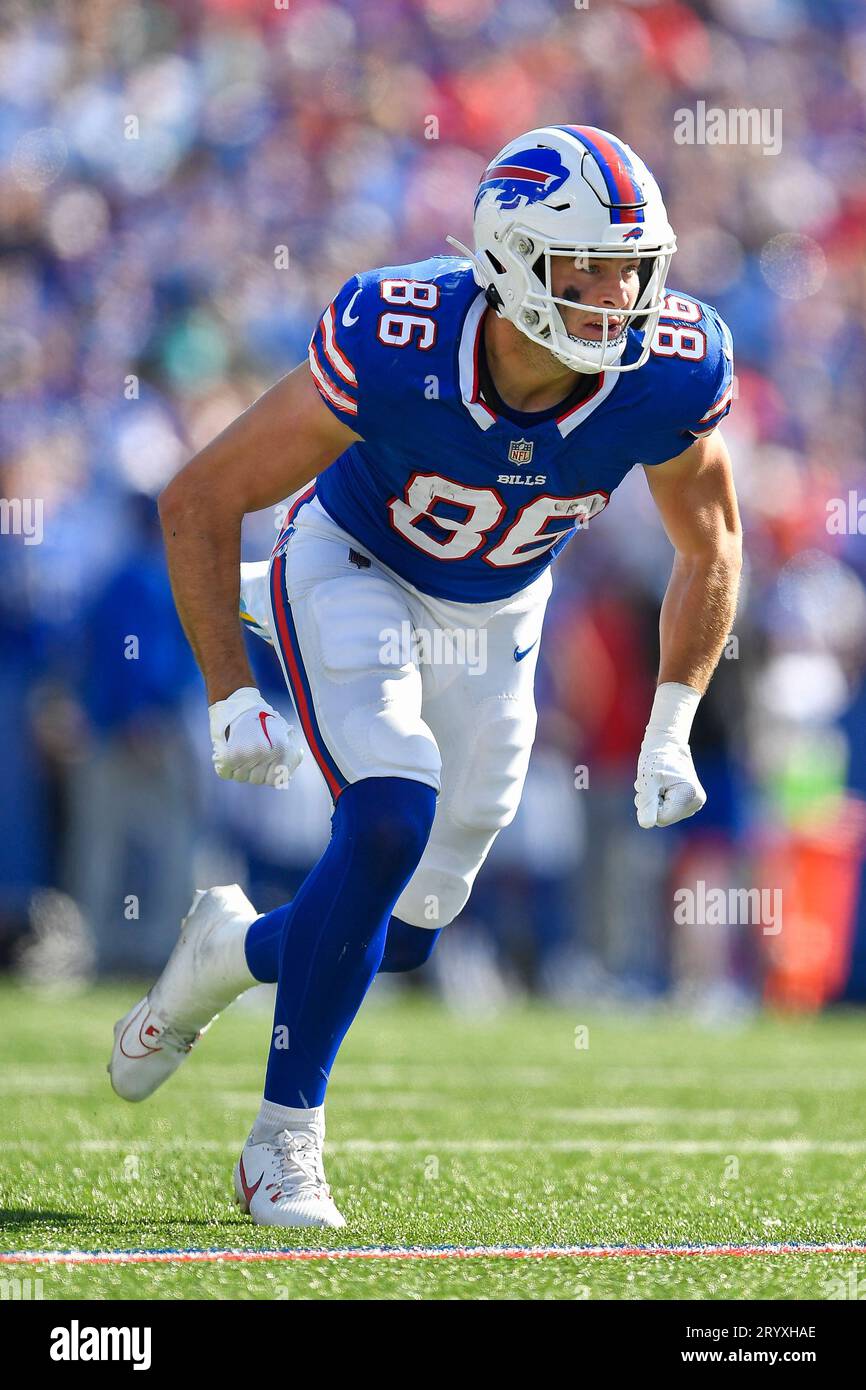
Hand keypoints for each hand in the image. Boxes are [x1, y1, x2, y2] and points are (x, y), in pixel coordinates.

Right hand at [208, 687, 303, 786]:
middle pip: (257, 780)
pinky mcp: (230, 756)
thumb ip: (286, 755)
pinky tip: (227, 756)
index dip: (267, 775)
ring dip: (238, 769)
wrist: (236, 699)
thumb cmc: (260, 717)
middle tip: (248, 754)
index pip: (274, 780)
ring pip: (241, 778)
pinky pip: (225, 773)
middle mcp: (265, 754)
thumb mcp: (280, 731)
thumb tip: (288, 779)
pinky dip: (224, 768)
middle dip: (253, 771)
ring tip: (239, 750)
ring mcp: (247, 756)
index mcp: (280, 748)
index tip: (262, 767)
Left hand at [634, 682, 705, 828]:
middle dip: (651, 803)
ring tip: (655, 782)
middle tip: (651, 784)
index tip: (652, 786)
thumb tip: (646, 825)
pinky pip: (666, 810)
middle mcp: (696, 802)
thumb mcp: (648, 780)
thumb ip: (647, 802)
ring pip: (662, 814)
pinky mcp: (687, 803)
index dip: (650, 805)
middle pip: (663, 817)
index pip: (662, 818)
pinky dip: (657, 799)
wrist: (666, 744)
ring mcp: (692, 804)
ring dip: (653, 800)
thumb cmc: (656, 758)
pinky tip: (659, 786)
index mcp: (690, 795)